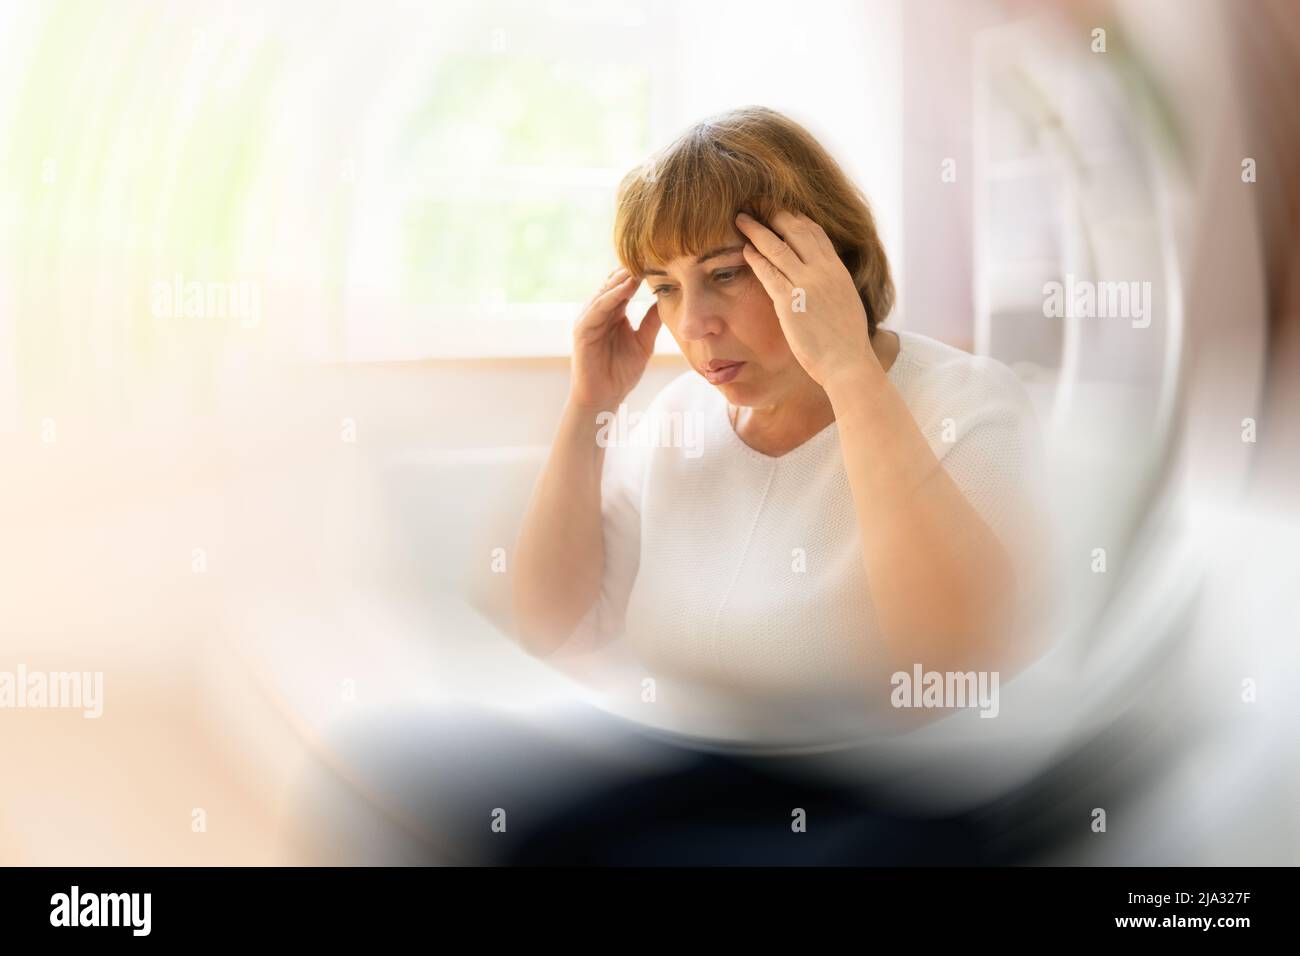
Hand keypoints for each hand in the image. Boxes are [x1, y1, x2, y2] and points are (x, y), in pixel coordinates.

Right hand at [570, 266, 660, 410]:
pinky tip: (626, 288)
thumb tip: (666, 300)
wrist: (604, 397)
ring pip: (605, 293)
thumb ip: (651, 322)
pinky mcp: (582, 330)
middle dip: (630, 271)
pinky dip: (611, 297)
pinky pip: (598, 308)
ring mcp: (589, 320)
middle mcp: (599, 313)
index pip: (625, 288)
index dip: (640, 275)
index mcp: (613, 313)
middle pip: (614, 285)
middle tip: (648, 255)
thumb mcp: (644, 343)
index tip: (659, 262)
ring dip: (622, 280)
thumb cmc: (621, 373)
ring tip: (638, 267)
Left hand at [735, 210, 880, 387]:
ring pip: (777, 246)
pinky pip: (768, 272)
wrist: (848, 362)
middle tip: (756, 203)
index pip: (815, 233)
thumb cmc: (846, 342)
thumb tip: (824, 284)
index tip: (781, 210)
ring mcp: (806, 284)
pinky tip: (744, 250)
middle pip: (795, 230)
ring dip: (756, 230)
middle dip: (774, 213)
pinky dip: (755, 258)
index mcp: (838, 270)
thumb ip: (832, 287)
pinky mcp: (790, 301)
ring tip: (740, 219)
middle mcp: (824, 270)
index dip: (796, 218)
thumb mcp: (845, 304)